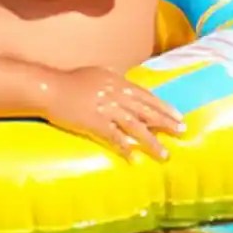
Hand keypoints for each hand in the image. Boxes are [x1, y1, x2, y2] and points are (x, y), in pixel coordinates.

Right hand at [38, 66, 184, 160]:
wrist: (50, 88)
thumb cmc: (72, 81)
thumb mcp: (98, 73)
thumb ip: (115, 80)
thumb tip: (126, 82)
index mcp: (118, 82)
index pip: (147, 96)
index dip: (164, 107)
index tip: (178, 116)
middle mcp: (116, 95)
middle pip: (147, 110)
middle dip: (166, 122)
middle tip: (182, 131)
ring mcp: (106, 109)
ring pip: (135, 126)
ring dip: (151, 141)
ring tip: (164, 153)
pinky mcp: (94, 123)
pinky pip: (114, 137)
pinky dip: (125, 148)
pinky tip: (134, 158)